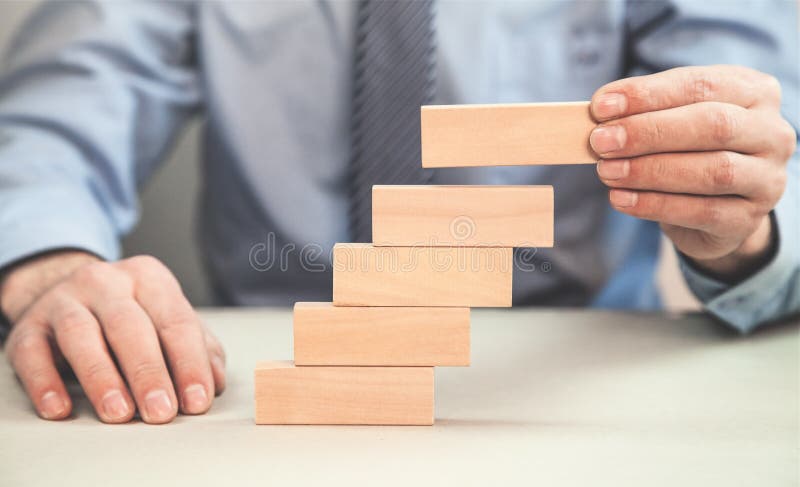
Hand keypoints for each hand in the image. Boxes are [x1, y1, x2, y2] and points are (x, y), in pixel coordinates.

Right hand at [1, 251, 225, 422]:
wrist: (66, 292)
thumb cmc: (131, 314)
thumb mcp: (167, 319)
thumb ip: (198, 347)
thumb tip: (215, 381)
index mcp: (149, 278)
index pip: (175, 321)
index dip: (189, 363)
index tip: (197, 400)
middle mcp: (106, 281)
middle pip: (130, 326)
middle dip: (148, 373)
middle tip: (161, 412)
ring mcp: (64, 299)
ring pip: (81, 335)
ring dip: (101, 377)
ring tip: (119, 413)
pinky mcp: (28, 325)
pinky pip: (33, 352)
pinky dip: (45, 382)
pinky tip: (60, 409)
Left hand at [589, 65, 795, 278]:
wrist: (716, 211)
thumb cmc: (690, 152)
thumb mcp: (674, 121)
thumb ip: (646, 112)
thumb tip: (600, 111)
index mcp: (754, 92)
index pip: (701, 85)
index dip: (648, 95)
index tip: (600, 107)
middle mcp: (771, 132)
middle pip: (713, 125)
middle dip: (649, 132)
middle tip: (601, 141)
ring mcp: (766, 178)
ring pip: (712, 171)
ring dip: (650, 171)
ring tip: (606, 171)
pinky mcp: (748, 219)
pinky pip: (701, 211)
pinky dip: (654, 204)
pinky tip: (620, 199)